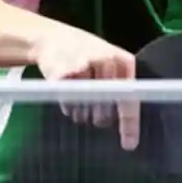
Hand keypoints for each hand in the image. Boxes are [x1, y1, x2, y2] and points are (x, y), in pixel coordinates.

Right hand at [33, 25, 138, 150]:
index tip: (129, 145)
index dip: (129, 123)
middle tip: (97, 119)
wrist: (52, 38)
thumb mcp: (110, 62)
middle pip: (106, 105)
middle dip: (101, 117)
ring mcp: (82, 65)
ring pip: (86, 106)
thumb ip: (120, 86)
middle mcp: (105, 60)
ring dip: (83, 113)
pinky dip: (69, 107)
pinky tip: (68, 97)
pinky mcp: (61, 72)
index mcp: (122, 59)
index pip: (129, 97)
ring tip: (79, 102)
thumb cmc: (87, 55)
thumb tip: (128, 126)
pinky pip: (69, 103)